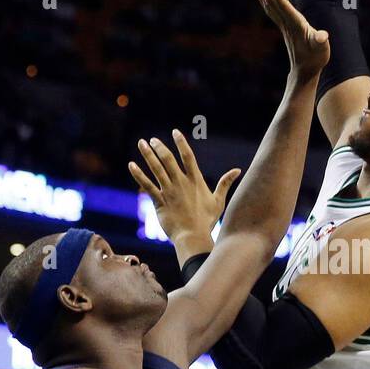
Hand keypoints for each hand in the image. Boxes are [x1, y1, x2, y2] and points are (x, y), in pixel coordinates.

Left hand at [129, 130, 240, 254]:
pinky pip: (147, 185)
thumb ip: (225, 183)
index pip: (188, 157)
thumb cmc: (207, 220)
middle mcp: (181, 183)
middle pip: (169, 159)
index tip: (175, 132)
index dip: (181, 143)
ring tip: (141, 143)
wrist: (193, 236)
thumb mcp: (218, 200)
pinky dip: (138, 174)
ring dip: (148, 155)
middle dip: (160, 147)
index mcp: (195, 181)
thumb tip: (238, 170)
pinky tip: (132, 165)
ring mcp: (169, 192)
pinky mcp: (159, 202)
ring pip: (157, 169)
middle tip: (152, 139)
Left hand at [252, 0, 329, 81]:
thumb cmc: (316, 59)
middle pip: (273, 1)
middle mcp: (287, 23)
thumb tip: (321, 37)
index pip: (283, 6)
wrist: (305, 72)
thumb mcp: (322, 50)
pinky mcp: (284, 26)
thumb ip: (321, 42)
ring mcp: (284, 25)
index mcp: (296, 25)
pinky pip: (272, 9)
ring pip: (270, 3)